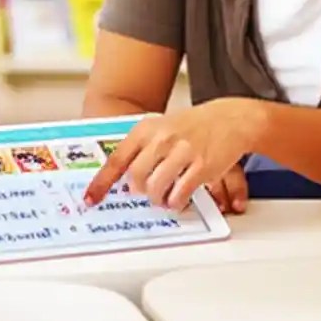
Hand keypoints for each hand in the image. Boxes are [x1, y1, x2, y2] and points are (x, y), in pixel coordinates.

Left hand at [84, 98, 266, 210]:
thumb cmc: (192, 126)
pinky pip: (180, 194)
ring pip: (156, 188)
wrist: (229, 118)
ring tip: (165, 197)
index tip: (91, 199)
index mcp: (146, 129)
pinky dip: (176, 202)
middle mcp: (162, 139)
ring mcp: (182, 152)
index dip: (102, 183)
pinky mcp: (201, 166)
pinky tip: (179, 198)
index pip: (116, 160)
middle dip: (140, 191)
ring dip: (158, 199)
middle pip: (135, 179)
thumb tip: (120, 178)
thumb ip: (140, 149)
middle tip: (148, 192)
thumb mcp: (160, 128)